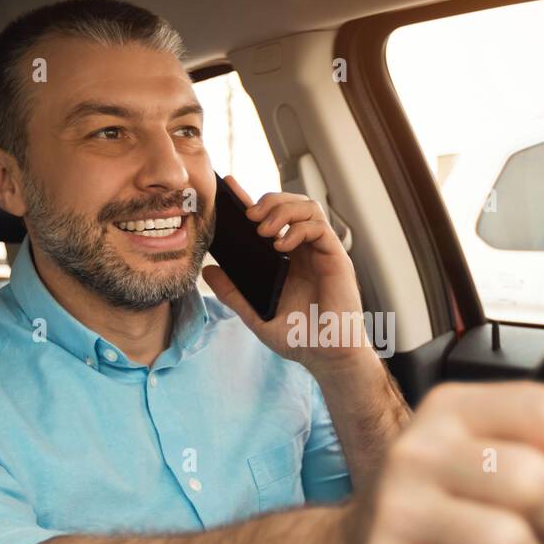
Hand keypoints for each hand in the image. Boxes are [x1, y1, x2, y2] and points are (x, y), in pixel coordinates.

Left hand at [200, 175, 367, 371]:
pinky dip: (299, 228)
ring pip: (307, 207)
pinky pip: (320, 227)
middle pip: (290, 204)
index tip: (229, 187)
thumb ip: (233, 292)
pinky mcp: (335, 258)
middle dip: (268, 201)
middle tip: (248, 215)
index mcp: (287, 258)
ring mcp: (321, 252)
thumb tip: (208, 271)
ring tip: (263, 229)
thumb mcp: (255, 314)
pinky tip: (282, 244)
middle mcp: (305, 250)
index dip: (249, 199)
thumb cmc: (299, 338)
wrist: (327, 356)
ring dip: (283, 210)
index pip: (269, 219)